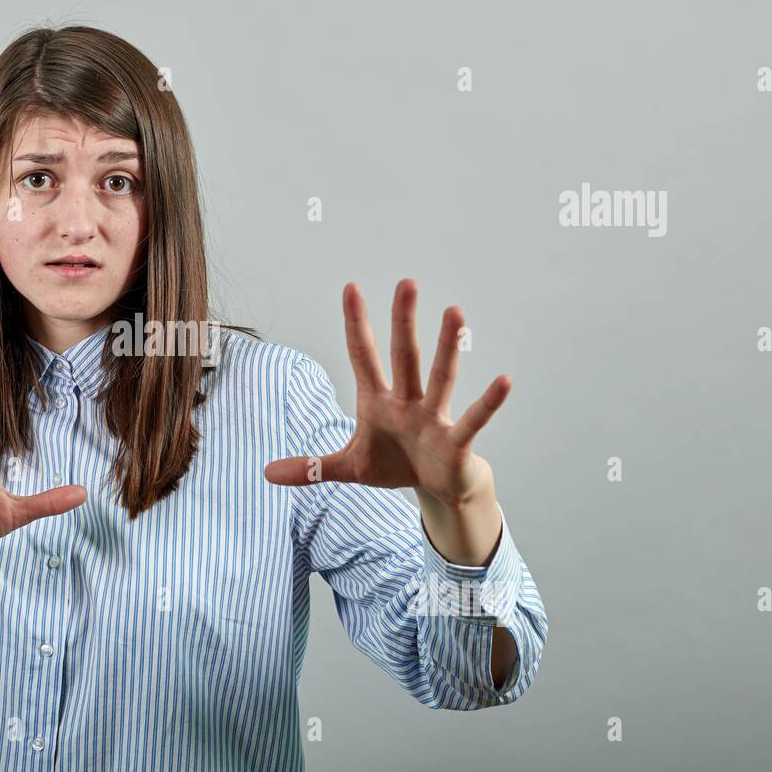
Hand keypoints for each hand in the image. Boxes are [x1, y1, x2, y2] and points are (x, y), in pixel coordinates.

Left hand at [264, 279, 509, 508]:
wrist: (437, 490)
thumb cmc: (396, 466)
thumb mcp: (349, 469)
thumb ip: (311, 467)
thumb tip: (267, 473)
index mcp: (378, 401)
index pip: (363, 355)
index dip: (357, 324)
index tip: (351, 288)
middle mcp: (407, 401)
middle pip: (403, 354)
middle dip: (402, 321)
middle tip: (407, 282)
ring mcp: (433, 417)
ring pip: (440, 376)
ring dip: (447, 347)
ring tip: (455, 312)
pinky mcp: (456, 441)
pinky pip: (474, 418)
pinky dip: (489, 402)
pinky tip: (504, 380)